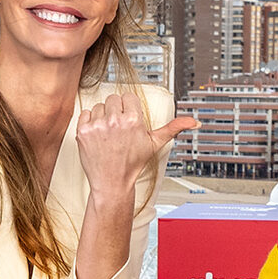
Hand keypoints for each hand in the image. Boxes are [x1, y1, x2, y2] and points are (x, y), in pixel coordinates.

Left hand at [75, 93, 196, 200]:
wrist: (112, 182)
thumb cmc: (133, 163)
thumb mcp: (155, 144)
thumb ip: (174, 128)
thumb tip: (194, 122)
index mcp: (134, 120)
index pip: (128, 96)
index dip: (128, 108)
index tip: (128, 120)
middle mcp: (115, 120)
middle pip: (113, 98)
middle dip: (116, 111)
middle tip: (118, 128)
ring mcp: (97, 126)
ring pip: (99, 106)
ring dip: (102, 116)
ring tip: (108, 133)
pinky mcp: (83, 131)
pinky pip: (85, 113)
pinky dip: (89, 122)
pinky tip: (97, 134)